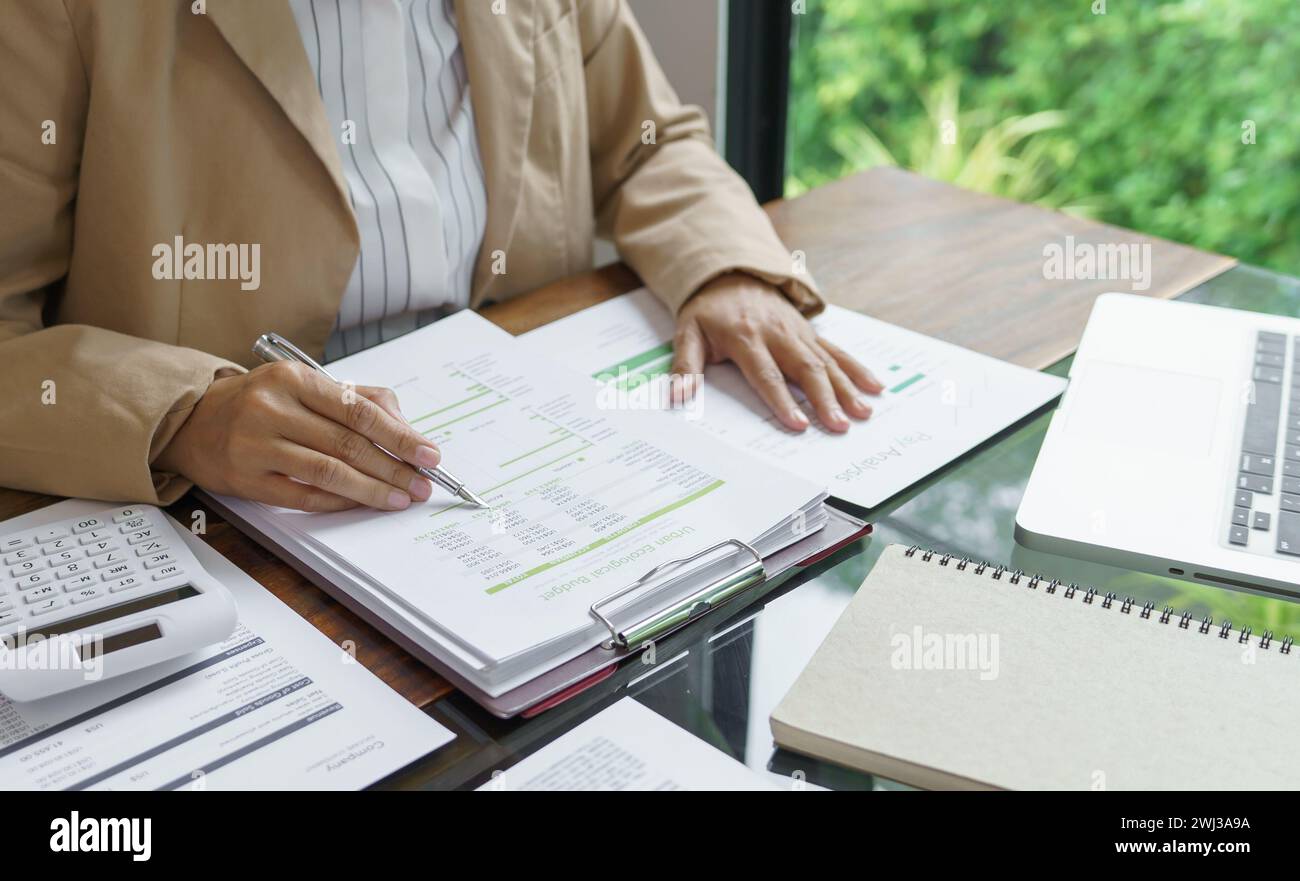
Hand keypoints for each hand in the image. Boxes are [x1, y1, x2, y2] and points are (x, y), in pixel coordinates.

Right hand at [155, 361, 439, 511]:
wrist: (193, 421)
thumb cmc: (262, 402)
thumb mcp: (306, 385)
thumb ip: (360, 400)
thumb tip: (405, 429)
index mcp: (293, 378)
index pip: (358, 410)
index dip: (399, 436)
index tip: (429, 453)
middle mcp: (272, 408)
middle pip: (348, 444)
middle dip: (394, 467)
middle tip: (423, 483)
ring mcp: (256, 445)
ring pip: (329, 472)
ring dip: (372, 489)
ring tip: (400, 498)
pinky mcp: (247, 478)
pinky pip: (304, 495)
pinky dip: (339, 501)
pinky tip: (362, 503)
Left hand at [670, 273, 882, 431]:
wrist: (731, 272)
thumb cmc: (708, 311)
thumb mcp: (686, 332)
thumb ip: (684, 366)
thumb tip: (678, 397)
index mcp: (746, 337)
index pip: (766, 374)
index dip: (783, 400)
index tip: (798, 423)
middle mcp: (777, 334)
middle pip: (805, 369)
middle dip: (825, 399)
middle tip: (839, 426)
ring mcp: (797, 332)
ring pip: (826, 362)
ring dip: (847, 389)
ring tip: (863, 413)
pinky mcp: (809, 332)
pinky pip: (836, 351)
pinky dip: (857, 368)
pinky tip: (875, 386)